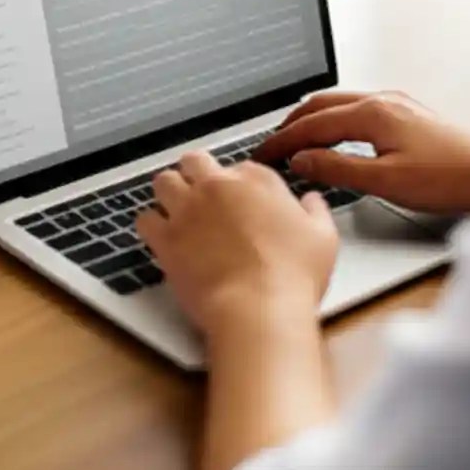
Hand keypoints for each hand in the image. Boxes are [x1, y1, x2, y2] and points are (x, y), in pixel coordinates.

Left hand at [136, 151, 338, 339]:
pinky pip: (144, 218)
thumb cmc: (295, 275)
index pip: (241, 167)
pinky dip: (151, 225)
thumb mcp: (324, 238)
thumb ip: (315, 212)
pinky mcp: (165, 238)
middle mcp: (217, 186)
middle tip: (203, 197)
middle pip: (195, 161)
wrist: (259, 308)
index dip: (239, 185)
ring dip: (170, 193)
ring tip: (178, 212)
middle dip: (197, 174)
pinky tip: (163, 238)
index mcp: (256, 180)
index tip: (242, 203)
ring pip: (164, 181)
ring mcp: (187, 209)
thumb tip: (310, 200)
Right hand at [253, 91, 469, 213]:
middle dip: (291, 124)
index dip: (282, 140)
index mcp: (373, 113)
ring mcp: (397, 105)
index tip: (264, 154)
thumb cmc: (449, 179)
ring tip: (294, 140)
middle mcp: (384, 101)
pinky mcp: (408, 115)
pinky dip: (334, 122)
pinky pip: (357, 109)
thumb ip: (337, 168)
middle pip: (321, 105)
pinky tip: (334, 137)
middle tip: (271, 144)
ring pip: (339, 104)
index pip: (312, 124)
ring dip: (312, 120)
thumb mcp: (384, 181)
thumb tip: (302, 160)